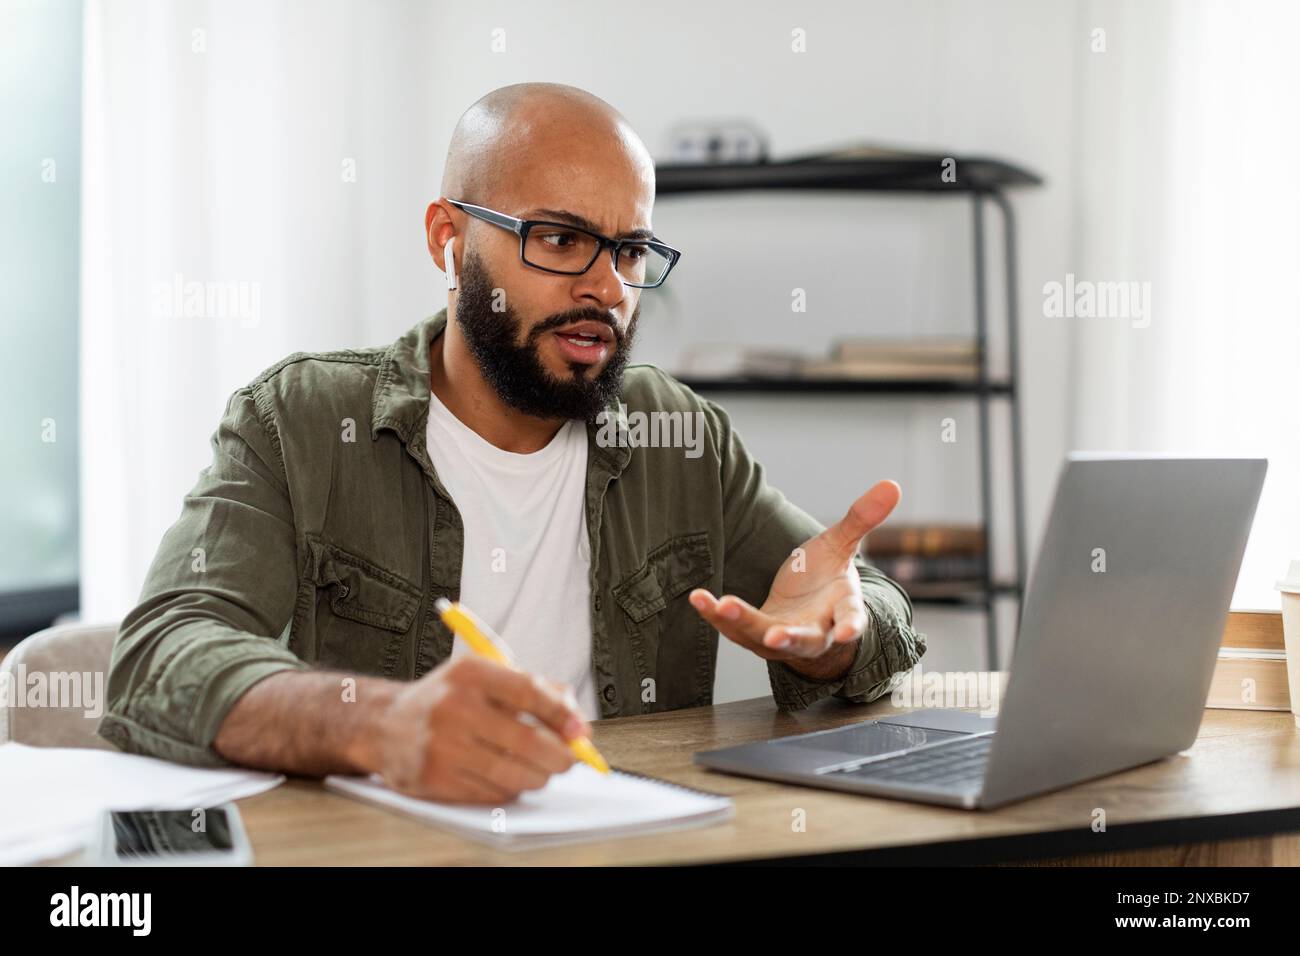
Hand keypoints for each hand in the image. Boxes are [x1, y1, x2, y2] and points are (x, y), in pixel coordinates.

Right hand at [370, 655, 591, 803]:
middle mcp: (455, 707)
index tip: (580, 732)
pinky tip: (504, 777)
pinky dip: (509, 790)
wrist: (383, 724)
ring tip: (537, 770)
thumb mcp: (484, 677)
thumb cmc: (446, 699)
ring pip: (514, 775)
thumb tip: (577, 722)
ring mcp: (442, 746)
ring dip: (538, 777)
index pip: (530, 694)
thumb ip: (533, 690)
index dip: (563, 716)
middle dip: (560, 757)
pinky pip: (492, 794)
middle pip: (528, 742)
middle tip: (568, 761)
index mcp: (471, 673)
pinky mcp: (435, 779)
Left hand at [689, 480, 900, 671]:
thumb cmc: (825, 576)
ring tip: (721, 604)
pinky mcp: (753, 635)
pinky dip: (715, 615)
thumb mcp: (840, 546)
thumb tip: (892, 484)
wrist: (804, 603)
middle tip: (775, 637)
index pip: (850, 620)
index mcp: (841, 609)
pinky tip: (698, 598)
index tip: (846, 634)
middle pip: (803, 639)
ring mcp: (781, 637)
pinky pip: (733, 628)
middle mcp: (813, 630)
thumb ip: (861, 518)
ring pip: (761, 637)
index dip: (850, 627)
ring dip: (740, 622)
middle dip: (789, 638)